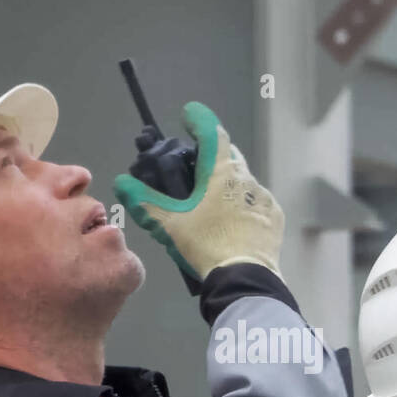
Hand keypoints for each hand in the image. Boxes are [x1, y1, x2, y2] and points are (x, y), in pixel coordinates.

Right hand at [114, 101, 283, 282]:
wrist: (245, 280)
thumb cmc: (207, 246)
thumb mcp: (170, 225)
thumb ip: (145, 202)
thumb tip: (121, 182)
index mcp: (222, 173)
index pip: (212, 132)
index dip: (199, 120)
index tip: (189, 117)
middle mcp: (247, 178)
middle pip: (229, 156)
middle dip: (213, 156)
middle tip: (196, 169)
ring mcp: (265, 198)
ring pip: (245, 181)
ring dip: (229, 185)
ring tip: (214, 205)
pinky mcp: (275, 218)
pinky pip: (258, 203)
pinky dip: (246, 206)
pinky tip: (235, 223)